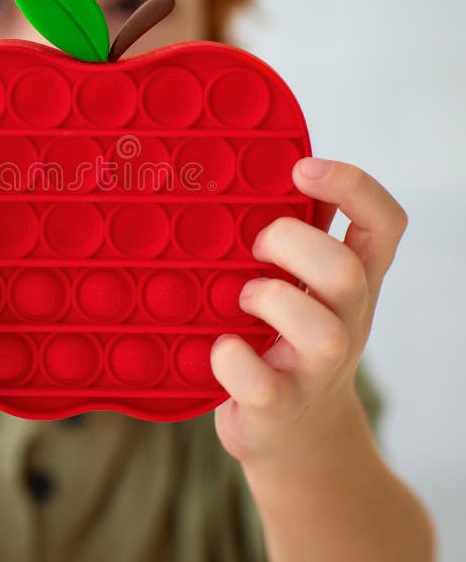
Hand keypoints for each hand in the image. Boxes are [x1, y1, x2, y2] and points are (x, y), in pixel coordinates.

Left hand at [210, 157, 407, 469]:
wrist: (295, 436)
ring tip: (241, 299)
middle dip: (291, 243)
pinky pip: (260, 382)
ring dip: (268, 300)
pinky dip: (231, 358)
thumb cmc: (287, 341)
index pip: (383, 225)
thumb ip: (294, 239)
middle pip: (345, 270)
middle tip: (256, 246)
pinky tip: (220, 347)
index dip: (354, 187)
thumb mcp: (306, 287)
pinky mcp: (280, 406)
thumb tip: (251, 174)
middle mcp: (346, 321)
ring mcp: (316, 369)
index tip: (303, 168)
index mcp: (354, 282)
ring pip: (320, 330)